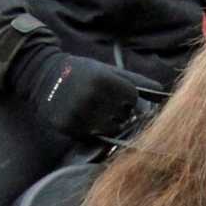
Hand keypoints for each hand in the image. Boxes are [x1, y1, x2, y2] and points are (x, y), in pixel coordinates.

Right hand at [7, 42, 141, 141]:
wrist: (43, 75)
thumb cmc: (82, 71)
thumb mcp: (107, 69)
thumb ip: (135, 80)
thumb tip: (162, 89)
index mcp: (103, 80)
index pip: (131, 98)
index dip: (127, 97)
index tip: (116, 93)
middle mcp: (92, 98)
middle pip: (122, 116)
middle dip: (118, 111)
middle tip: (104, 102)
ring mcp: (79, 114)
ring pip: (108, 129)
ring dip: (105, 122)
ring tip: (95, 110)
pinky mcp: (67, 126)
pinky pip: (90, 135)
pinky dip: (90, 129)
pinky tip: (82, 116)